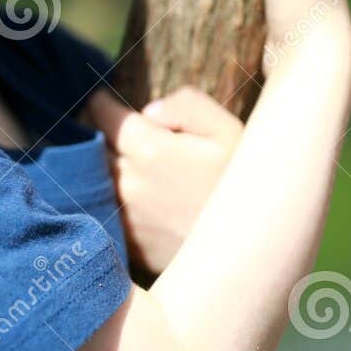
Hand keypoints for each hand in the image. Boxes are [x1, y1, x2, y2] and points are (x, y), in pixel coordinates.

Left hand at [82, 85, 244, 276]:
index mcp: (150, 151)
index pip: (104, 117)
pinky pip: (107, 215)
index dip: (100, 103)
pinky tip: (129, 198)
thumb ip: (187, 106)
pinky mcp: (131, 247)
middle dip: (98, 136)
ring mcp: (127, 219)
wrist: (256, 251)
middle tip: (106, 128)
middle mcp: (129, 185)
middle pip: (93, 150)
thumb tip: (149, 111)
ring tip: (116, 161)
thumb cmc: (246, 185)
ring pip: (95, 183)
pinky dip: (110, 201)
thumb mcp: (229, 131)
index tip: (101, 99)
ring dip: (99, 170)